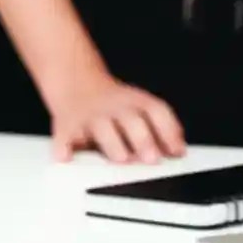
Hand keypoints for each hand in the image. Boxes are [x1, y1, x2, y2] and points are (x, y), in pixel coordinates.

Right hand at [46, 68, 185, 163]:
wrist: (78, 83)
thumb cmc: (116, 105)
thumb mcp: (143, 107)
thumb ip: (163, 127)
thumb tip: (179, 150)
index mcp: (137, 102)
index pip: (157, 112)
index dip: (169, 132)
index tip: (177, 152)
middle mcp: (115, 108)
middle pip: (132, 121)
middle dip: (143, 140)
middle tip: (152, 159)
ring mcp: (91, 117)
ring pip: (102, 129)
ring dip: (113, 145)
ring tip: (121, 158)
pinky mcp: (67, 127)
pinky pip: (64, 137)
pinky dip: (64, 147)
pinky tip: (68, 157)